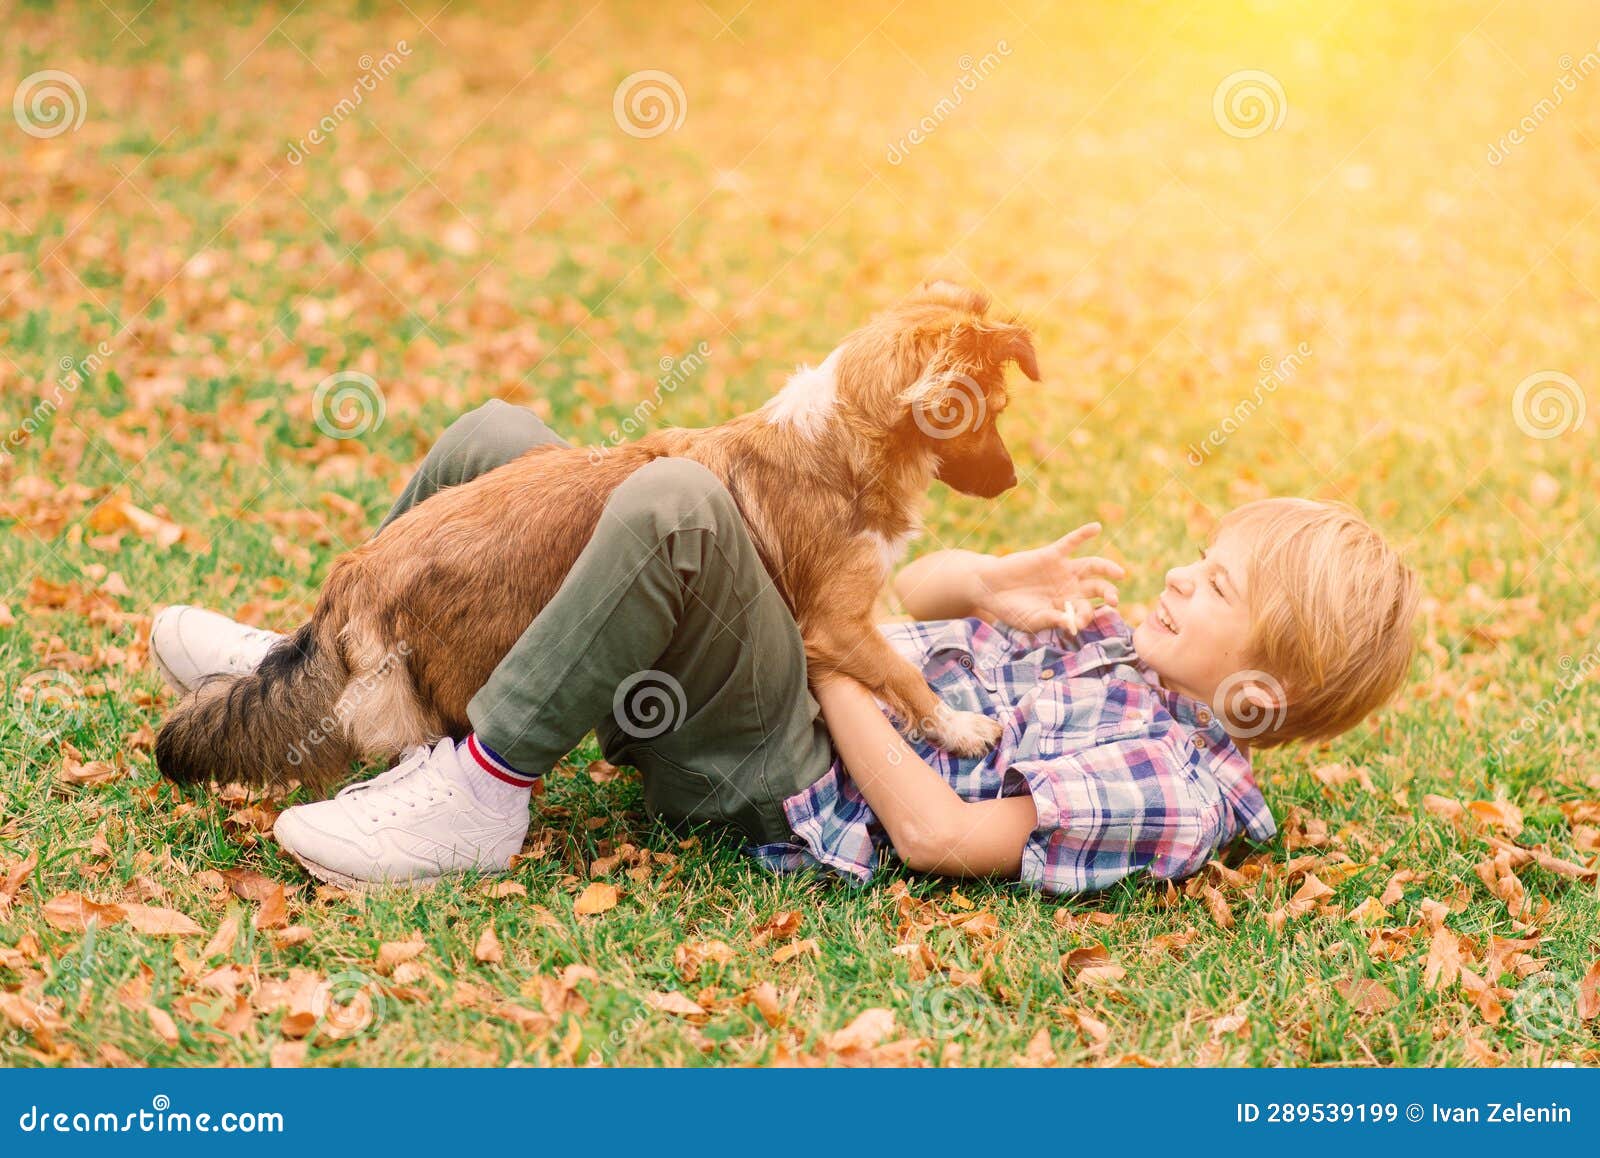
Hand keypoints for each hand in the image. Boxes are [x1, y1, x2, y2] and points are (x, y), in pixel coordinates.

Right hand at [971, 522, 1123, 634]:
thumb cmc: (1011, 609)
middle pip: (1097, 588)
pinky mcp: (1051, 555)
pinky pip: (1071, 543)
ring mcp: (1062, 570)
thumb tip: (1073, 625)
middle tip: (1113, 600)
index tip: (1080, 622)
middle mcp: (1070, 587)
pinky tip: (1096, 528)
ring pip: (1091, 566)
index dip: (1087, 616)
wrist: (990, 589)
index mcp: (1067, 606)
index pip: (1087, 610)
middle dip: (1108, 593)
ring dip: (1107, 568)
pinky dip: (1083, 535)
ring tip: (1119, 573)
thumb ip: (1052, 621)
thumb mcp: (1032, 620)